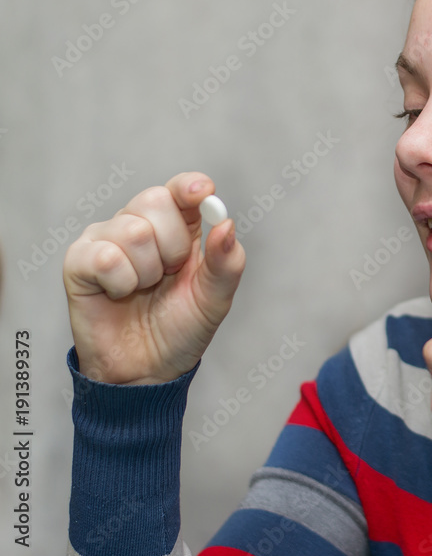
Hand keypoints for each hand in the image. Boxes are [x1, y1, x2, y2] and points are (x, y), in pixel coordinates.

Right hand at [63, 172, 245, 383]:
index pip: (183, 190)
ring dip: (148, 271)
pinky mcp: (79, 261)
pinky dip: (121, 283)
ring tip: (144, 289)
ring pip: (132, 230)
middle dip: (173, 245)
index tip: (203, 193)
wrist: (147, 368)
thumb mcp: (215, 298)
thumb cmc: (181, 329)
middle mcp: (141, 225)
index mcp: (180, 227)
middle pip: (155, 201)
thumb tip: (226, 224)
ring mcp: (107, 239)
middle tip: (169, 274)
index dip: (191, 187)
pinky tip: (119, 294)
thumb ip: (226, 262)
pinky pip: (105, 257)